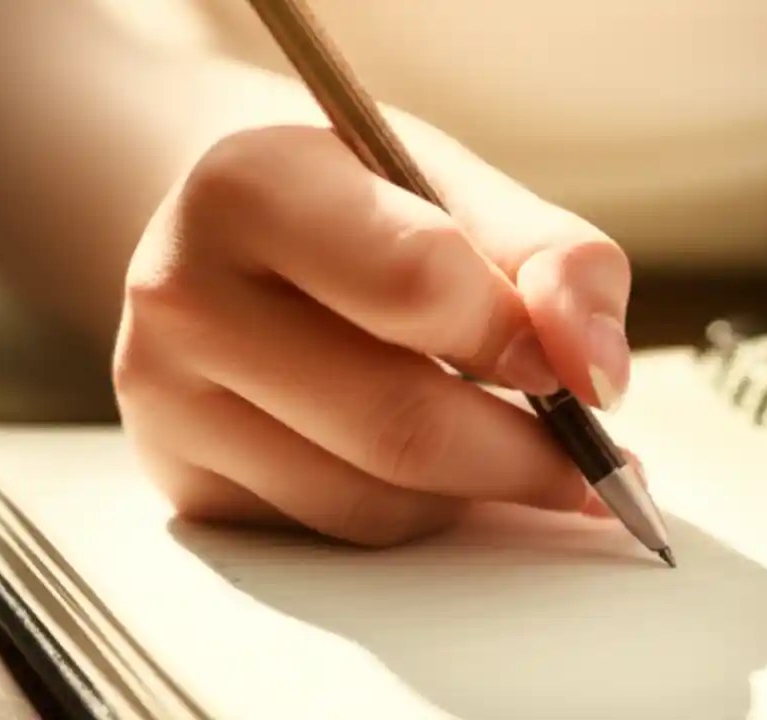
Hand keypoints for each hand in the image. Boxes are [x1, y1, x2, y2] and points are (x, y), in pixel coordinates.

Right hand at [114, 115, 631, 545]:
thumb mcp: (458, 186)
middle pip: (399, 422)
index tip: (581, 374)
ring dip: (474, 493)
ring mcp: (167, 403)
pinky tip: (433, 463)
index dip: (522, 340)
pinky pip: (341, 534)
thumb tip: (599, 375)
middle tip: (593, 461)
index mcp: (254, 187)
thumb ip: (553, 260)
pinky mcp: (185, 484)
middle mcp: (185, 296)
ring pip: (375, 502)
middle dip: (526, 456)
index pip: (416, 283)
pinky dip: (418, 513)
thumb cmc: (357, 202)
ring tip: (509, 445)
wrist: (232, 233)